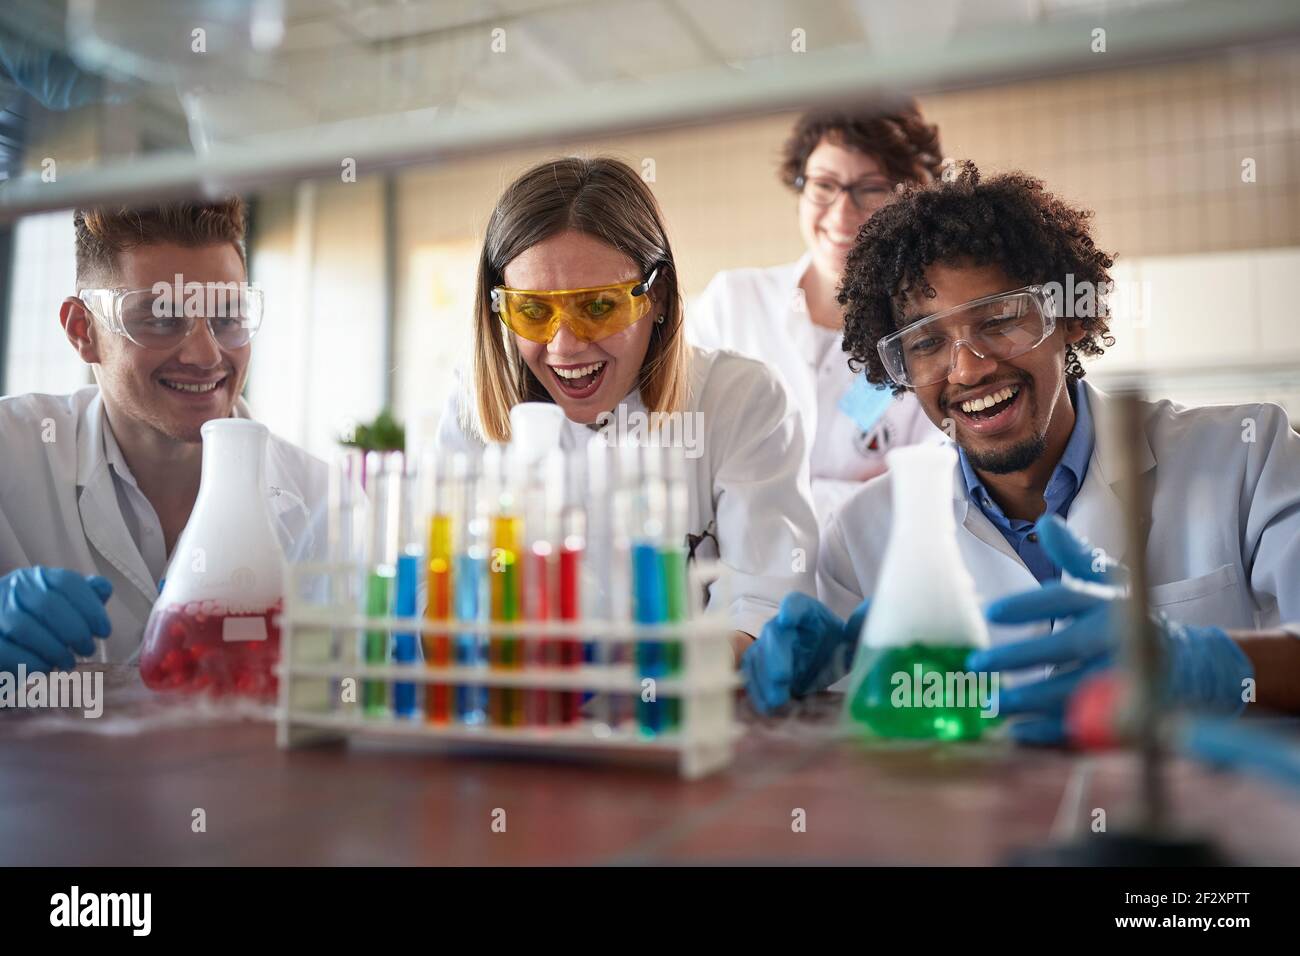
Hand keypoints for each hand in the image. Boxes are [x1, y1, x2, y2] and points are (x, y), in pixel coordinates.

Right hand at [0, 567, 112, 674]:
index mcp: (35, 578)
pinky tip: (45, 669)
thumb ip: (83, 598)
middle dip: (75, 631)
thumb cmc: (39, 631)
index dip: (91, 607)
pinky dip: (31, 662)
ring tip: (67, 663)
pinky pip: (6, 651)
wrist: (8, 650)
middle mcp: (11, 589)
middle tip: (87, 650)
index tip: (104, 631)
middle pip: (48, 604)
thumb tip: (102, 587)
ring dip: (54, 650)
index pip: (67, 582)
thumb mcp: (63, 611)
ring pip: (24, 628)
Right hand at [743, 593, 868, 713]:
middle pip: (773, 635)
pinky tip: (768, 708)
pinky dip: (758, 692)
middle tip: (781, 679)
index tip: (787, 619)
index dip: (790, 611)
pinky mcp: (759, 667)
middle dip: (774, 656)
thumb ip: (859, 632)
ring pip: (757, 657)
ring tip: (776, 701)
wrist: (820, 659)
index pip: (795, 604)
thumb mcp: (851, 641)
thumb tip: (873, 619)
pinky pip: (751, 676)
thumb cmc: (834, 646)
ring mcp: (766, 646)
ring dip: (764, 679)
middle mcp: (781, 625)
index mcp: (806, 613)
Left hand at [967, 515, 1252, 744]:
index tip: (990, 612)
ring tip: (990, 702)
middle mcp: (1118, 637)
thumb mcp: (1108, 582)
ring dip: (1027, 699)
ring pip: (1072, 689)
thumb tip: (1046, 521)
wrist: (1195, 664)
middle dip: (1019, 656)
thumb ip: (1074, 557)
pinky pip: (1087, 724)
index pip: (1065, 597)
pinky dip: (1051, 730)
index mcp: (1109, 602)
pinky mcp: (1130, 713)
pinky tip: (1018, 731)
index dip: (1028, 605)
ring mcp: (1127, 678)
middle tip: (977, 663)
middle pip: (1065, 646)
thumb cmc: (1131, 616)